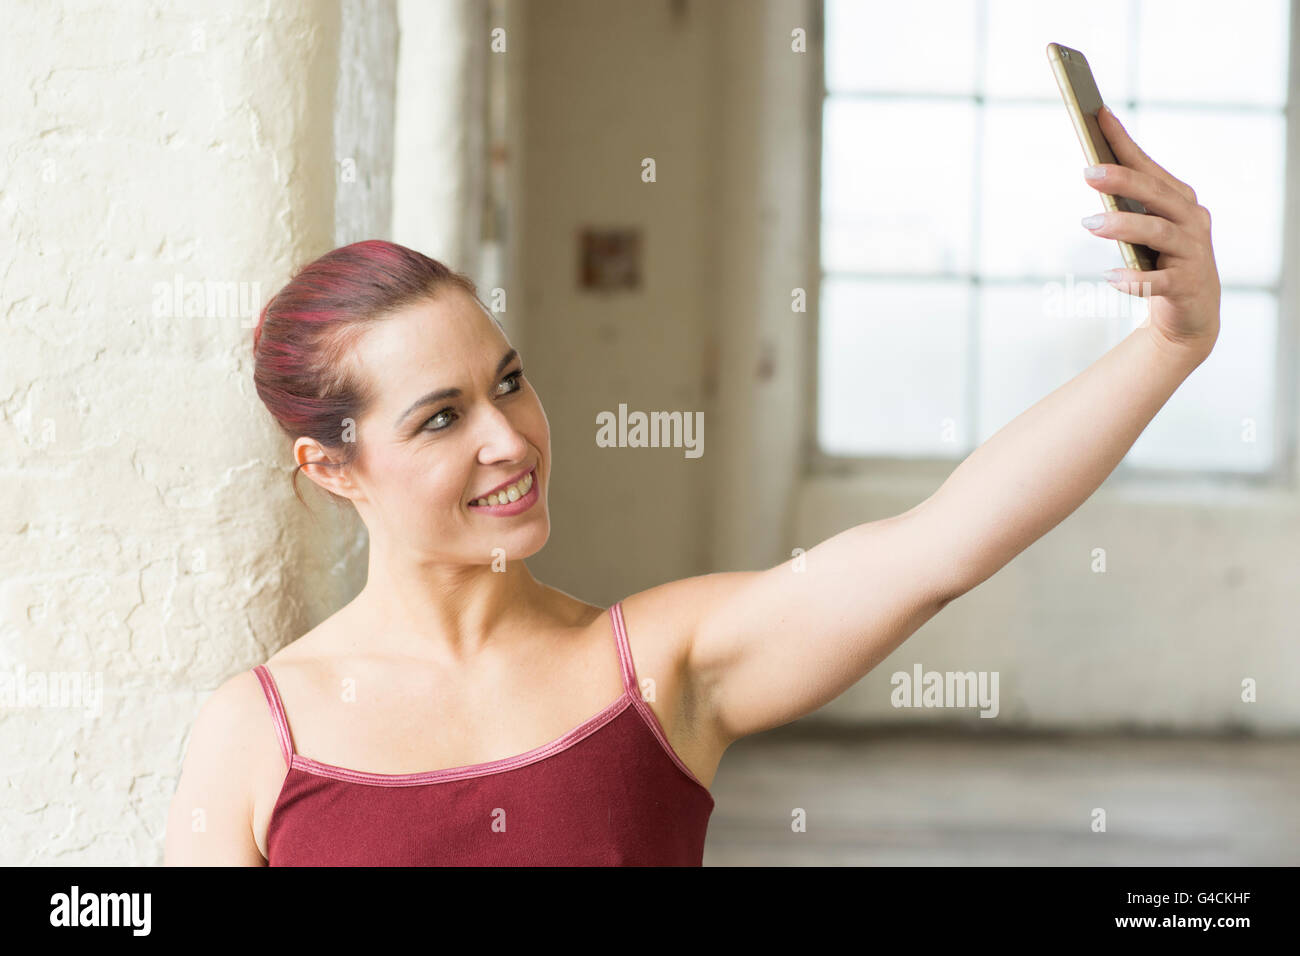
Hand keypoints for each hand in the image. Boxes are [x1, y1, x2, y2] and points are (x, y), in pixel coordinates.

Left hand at [1081, 105, 1220, 359]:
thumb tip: (1093, 171)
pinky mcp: (1185, 286)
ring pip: (1158, 233)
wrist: (1192, 312)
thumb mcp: (1147, 227)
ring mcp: (1192, 253)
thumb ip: (1128, 203)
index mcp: (1179, 200)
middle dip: (1123, 180)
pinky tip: (1110, 277)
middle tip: (1088, 172)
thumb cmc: (1162, 260)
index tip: (1098, 116)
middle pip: (1156, 195)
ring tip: (1089, 224)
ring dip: (1123, 227)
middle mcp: (1191, 221)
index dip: (1124, 142)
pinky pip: (1159, 282)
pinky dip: (1135, 279)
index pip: (1148, 166)